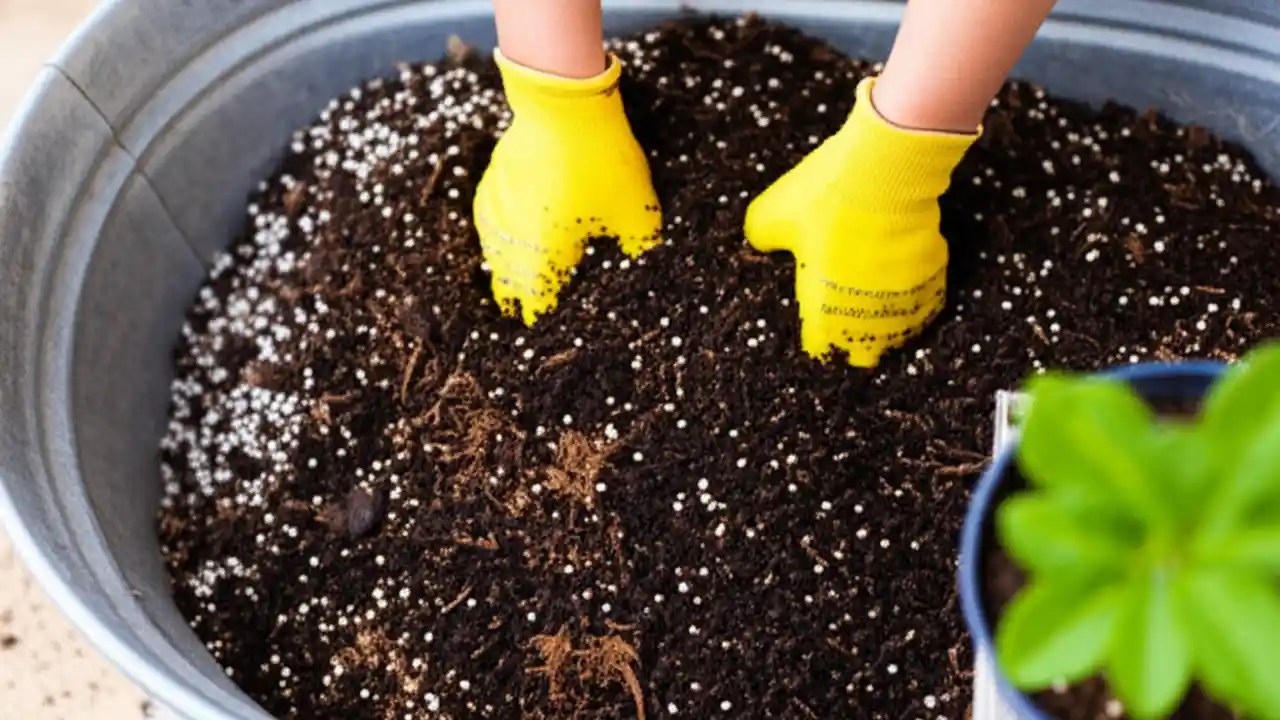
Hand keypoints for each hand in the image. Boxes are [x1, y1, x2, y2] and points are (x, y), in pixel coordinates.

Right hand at [475, 51, 661, 324]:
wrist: (564, 103)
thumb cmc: (601, 164)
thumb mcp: (637, 213)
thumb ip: (640, 250)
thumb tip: (644, 269)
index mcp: (545, 258)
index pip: (536, 305)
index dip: (543, 321)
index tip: (549, 332)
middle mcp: (512, 240)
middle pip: (507, 285)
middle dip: (517, 303)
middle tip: (525, 315)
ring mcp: (497, 208)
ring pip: (492, 254)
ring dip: (502, 272)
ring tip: (509, 286)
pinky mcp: (494, 180)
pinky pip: (488, 221)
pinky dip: (495, 236)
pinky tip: (501, 234)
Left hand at [744, 77, 978, 366]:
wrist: (886, 168)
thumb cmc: (825, 195)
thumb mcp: (773, 213)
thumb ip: (762, 237)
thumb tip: (762, 245)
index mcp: (824, 308)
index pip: (820, 349)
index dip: (818, 343)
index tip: (817, 336)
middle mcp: (867, 313)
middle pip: (866, 355)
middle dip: (857, 348)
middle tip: (852, 335)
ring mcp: (904, 297)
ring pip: (902, 335)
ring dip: (892, 331)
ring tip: (885, 325)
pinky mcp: (932, 273)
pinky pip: (927, 302)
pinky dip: (920, 303)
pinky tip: (913, 297)